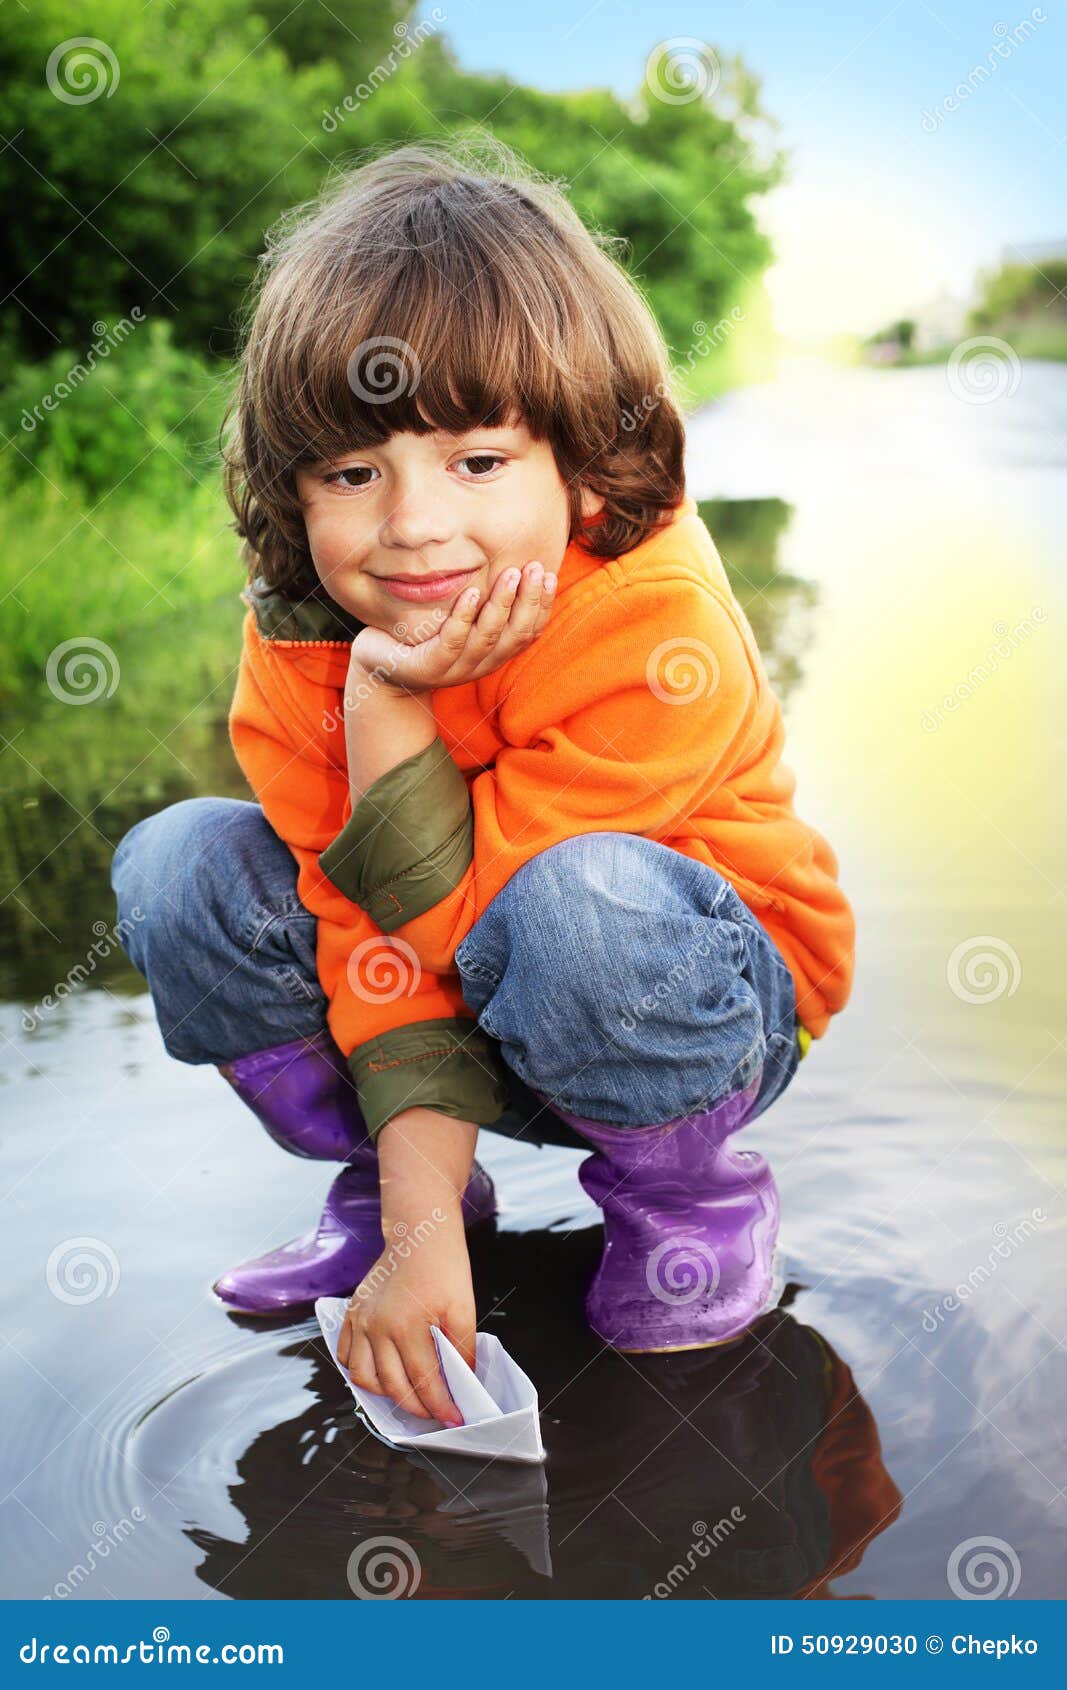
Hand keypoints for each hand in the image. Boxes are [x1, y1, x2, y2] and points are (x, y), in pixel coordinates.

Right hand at [337, 1218, 476, 1424]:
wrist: (418, 1233)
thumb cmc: (443, 1266)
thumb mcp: (463, 1307)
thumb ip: (462, 1349)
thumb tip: (464, 1381)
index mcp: (407, 1324)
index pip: (423, 1380)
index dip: (439, 1405)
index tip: (453, 1418)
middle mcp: (376, 1326)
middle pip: (392, 1386)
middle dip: (416, 1407)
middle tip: (435, 1413)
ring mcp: (360, 1320)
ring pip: (362, 1378)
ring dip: (385, 1394)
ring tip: (409, 1396)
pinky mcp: (351, 1313)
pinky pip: (346, 1355)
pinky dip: (360, 1371)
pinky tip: (381, 1373)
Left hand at [349, 559, 556, 693]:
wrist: (382, 669)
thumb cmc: (425, 634)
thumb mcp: (460, 618)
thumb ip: (484, 601)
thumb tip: (510, 561)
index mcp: (494, 653)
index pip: (528, 631)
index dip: (542, 605)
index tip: (548, 573)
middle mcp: (480, 664)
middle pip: (515, 634)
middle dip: (529, 600)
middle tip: (535, 568)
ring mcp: (455, 669)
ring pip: (487, 637)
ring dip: (501, 604)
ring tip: (510, 574)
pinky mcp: (429, 669)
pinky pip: (451, 643)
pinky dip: (463, 618)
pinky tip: (471, 593)